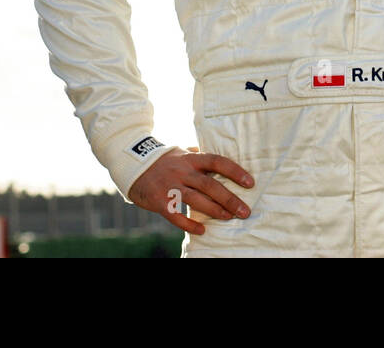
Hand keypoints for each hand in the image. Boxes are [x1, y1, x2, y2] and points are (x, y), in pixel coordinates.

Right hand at [127, 146, 254, 235]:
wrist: (133, 165)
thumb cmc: (163, 160)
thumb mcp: (181, 152)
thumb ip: (199, 155)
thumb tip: (221, 156)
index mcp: (191, 158)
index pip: (217, 161)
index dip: (235, 171)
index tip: (250, 183)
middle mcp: (182, 171)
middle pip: (210, 184)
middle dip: (230, 199)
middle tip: (245, 211)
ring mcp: (170, 186)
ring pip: (196, 199)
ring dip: (215, 210)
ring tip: (229, 218)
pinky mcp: (159, 201)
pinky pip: (176, 215)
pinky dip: (189, 224)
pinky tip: (202, 230)